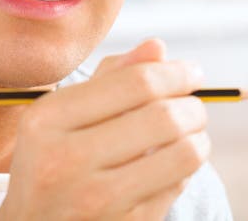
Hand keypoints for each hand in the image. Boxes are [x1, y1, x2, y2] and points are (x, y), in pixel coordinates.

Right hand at [0, 39, 208, 220]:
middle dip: (194, 105)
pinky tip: (170, 164)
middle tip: (195, 105)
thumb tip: (158, 48)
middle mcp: (66, 160)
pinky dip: (184, 169)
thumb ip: (111, 76)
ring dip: (199, 138)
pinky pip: (177, 186)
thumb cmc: (52, 159)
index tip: (193, 72)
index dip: (176, 72)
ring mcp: (95, 200)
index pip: (136, 82)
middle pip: (165, 117)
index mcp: (49, 119)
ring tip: (190, 133)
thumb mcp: (63, 113)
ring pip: (184, 154)